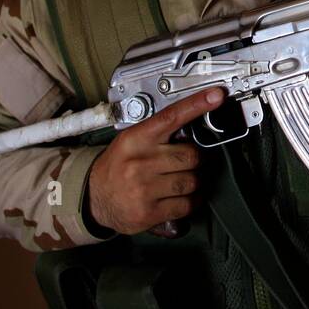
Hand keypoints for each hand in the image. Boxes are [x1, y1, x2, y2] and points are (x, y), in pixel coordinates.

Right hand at [85, 87, 224, 236]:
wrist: (93, 198)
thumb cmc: (116, 167)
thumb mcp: (130, 142)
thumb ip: (158, 133)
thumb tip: (191, 125)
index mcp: (136, 139)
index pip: (171, 116)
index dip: (196, 105)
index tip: (216, 96)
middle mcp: (140, 162)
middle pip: (191, 155)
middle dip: (193, 159)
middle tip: (182, 162)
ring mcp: (144, 189)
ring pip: (192, 181)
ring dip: (192, 181)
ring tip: (177, 180)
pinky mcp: (149, 212)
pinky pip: (186, 204)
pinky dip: (189, 201)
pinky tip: (177, 197)